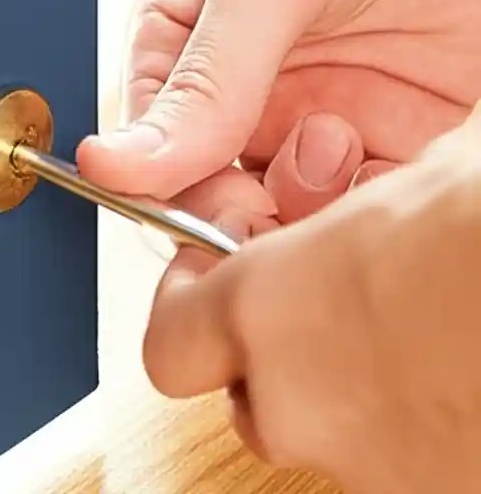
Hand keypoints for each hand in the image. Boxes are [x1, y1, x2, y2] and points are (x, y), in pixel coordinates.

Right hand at [78, 0, 480, 227]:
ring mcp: (339, 110)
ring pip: (304, 216)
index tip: (201, 211)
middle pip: (224, 199)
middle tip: (265, 205)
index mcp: (192, 46)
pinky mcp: (418, 126)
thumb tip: (113, 163)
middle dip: (240, 217)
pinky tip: (394, 161)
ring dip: (316, 210)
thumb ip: (202, 75)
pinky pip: (388, 199)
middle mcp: (258, 90)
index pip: (157, 151)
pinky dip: (387, 204)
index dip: (168, 195)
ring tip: (342, 139)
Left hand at [142, 106, 480, 491]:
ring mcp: (382, 468)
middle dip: (277, 357)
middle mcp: (306, 401)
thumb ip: (362, 188)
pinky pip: (409, 464)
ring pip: (332, 438)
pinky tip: (464, 368)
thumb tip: (341, 160)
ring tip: (422, 330)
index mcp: (275, 308)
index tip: (213, 274)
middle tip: (329, 308)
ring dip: (355, 393)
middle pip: (248, 399)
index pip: (170, 341)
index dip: (186, 307)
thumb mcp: (445, 161)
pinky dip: (426, 427)